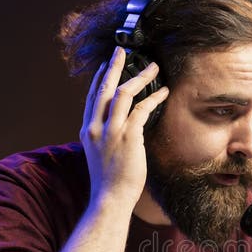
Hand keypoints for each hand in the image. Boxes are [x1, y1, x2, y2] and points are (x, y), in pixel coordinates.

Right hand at [80, 47, 168, 209]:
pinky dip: (154, 98)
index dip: (99, 79)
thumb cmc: (109, 183)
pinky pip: (141, 110)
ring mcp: (110, 132)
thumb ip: (106, 140)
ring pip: (122, 93)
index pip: (92, 98)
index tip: (107, 66)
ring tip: (154, 67)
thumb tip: (121, 131)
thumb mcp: (101, 157)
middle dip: (113, 66)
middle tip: (122, 51)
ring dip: (140, 77)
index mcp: (87, 131)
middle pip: (103, 88)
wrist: (109, 200)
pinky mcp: (127, 137)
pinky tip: (164, 92)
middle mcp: (95, 128)